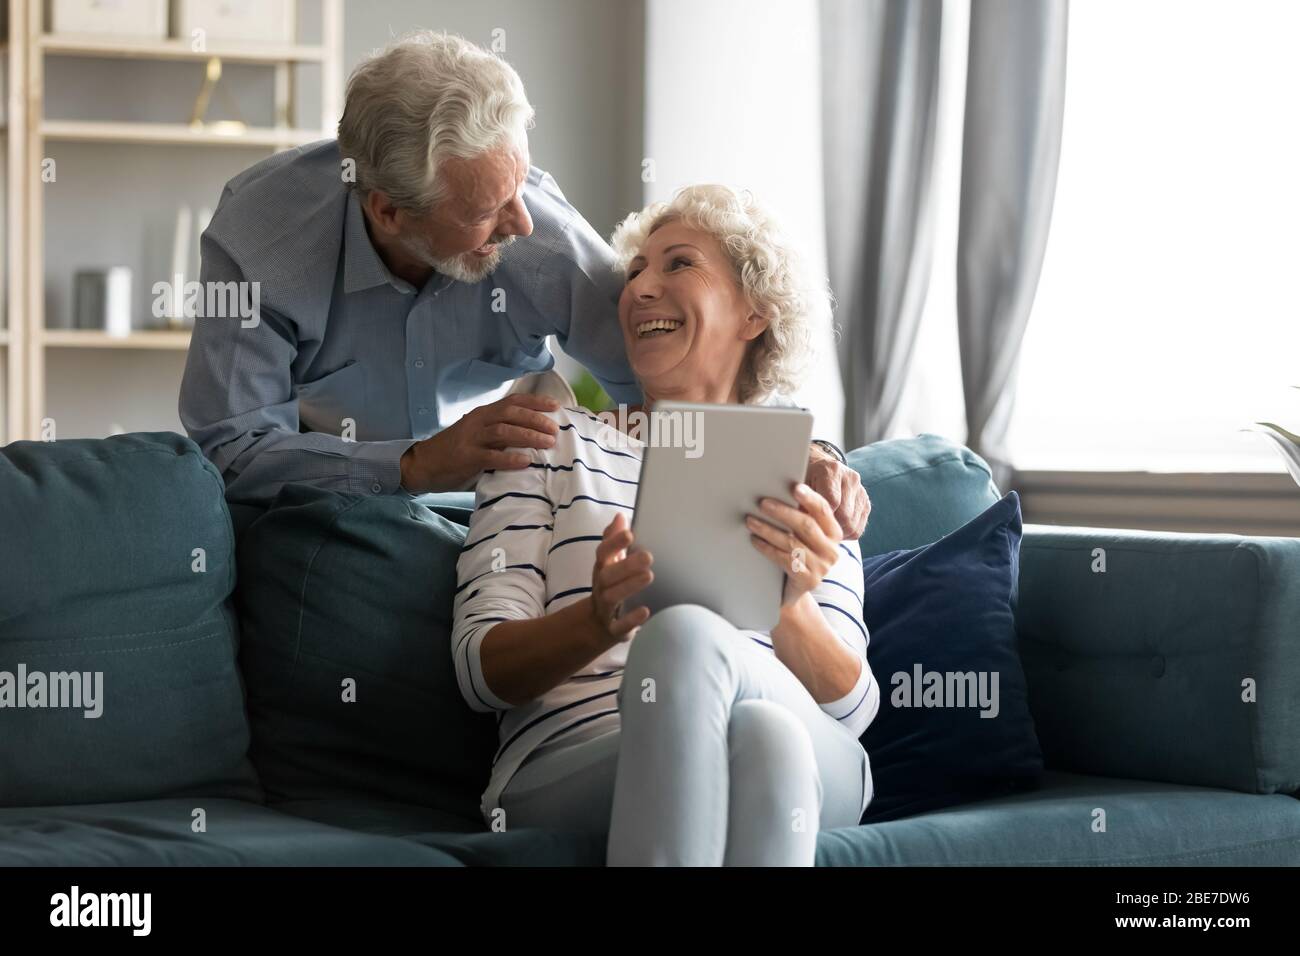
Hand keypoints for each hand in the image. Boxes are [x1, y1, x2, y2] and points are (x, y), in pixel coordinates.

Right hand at [399, 393, 560, 492]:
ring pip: (503, 431)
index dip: (535, 402)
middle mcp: (478, 421)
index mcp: (483, 413)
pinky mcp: (466, 458)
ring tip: (547, 443)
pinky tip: (525, 462)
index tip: (556, 407)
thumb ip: (500, 433)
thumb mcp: (478, 434)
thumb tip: (534, 436)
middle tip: (555, 429)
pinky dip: (510, 459)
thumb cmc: (456, 450)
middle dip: (536, 419)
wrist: (423, 463)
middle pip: (511, 413)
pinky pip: (491, 457)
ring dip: (528, 436)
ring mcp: (471, 439)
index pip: (513, 401)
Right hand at [587, 512, 652, 644]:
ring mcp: (605, 608)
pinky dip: (631, 620)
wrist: (597, 624)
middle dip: (625, 565)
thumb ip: (614, 540)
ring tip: (649, 576)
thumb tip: (620, 516)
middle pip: (607, 575)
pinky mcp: (613, 629)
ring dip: (629, 586)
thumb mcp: (610, 563)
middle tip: (648, 556)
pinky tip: (645, 611)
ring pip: (612, 597)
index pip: (602, 553)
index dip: (613, 543)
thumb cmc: (611, 586)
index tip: (629, 533)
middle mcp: (601, 587)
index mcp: (602, 568)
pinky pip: (619, 626)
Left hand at [746, 482, 841, 607]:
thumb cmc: (796, 554)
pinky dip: (767, 548)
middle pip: (806, 525)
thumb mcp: (802, 536)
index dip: (809, 498)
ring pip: (792, 542)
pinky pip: (784, 559)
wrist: (793, 591)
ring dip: (768, 529)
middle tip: (762, 503)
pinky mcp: (808, 580)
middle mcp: (832, 550)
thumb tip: (776, 488)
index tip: (794, 487)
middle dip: (783, 512)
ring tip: (750, 520)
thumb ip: (798, 516)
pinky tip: (754, 539)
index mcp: (834, 533)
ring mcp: (821, 567)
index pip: (823, 510)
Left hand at [805, 446, 869, 540]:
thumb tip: (798, 523)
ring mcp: (861, 491)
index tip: (808, 525)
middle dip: (828, 527)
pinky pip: (858, 528)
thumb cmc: (804, 477)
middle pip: (844, 514)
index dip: (819, 516)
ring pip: (851, 524)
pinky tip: (831, 533)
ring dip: (836, 533)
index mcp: (832, 470)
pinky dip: (844, 534)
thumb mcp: (797, 485)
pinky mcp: (866, 503)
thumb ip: (800, 502)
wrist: (822, 468)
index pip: (831, 501)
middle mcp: (850, 479)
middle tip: (814, 535)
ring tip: (821, 535)